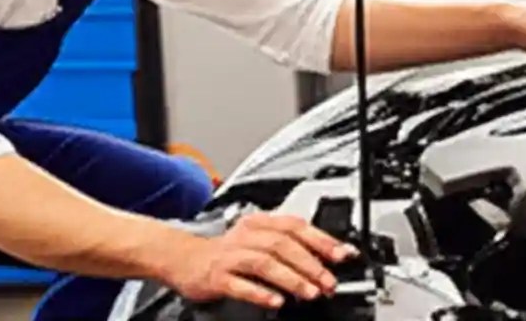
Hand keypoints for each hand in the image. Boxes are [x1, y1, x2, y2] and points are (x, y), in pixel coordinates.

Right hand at [163, 212, 357, 308]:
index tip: (342, 254)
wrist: (183, 258)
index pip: (294, 225)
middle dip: (310, 264)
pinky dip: (260, 293)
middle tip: (328, 282)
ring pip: (264, 263)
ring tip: (310, 293)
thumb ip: (286, 246)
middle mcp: (245, 236)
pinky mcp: (216, 277)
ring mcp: (229, 256)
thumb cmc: (225, 252)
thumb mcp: (256, 240)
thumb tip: (325, 259)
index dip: (321, 239)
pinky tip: (276, 302)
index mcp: (258, 224)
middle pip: (281, 245)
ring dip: (290, 278)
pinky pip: (239, 284)